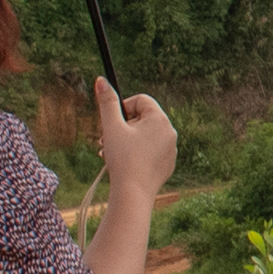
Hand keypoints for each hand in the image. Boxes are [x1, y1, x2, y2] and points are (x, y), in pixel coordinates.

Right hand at [93, 79, 180, 198]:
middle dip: (121, 127)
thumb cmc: (123, 158)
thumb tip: (101, 80)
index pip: (141, 100)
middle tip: (104, 140)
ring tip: (108, 154)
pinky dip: (135, 154)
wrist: (133, 193)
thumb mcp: (111, 127)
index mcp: (160, 119)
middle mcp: (170, 132)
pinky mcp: (167, 164)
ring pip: (144, 136)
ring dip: (125, 141)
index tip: (111, 123)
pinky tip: (122, 164)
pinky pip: (150, 151)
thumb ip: (107, 102)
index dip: (122, 108)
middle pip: (142, 119)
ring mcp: (171, 149)